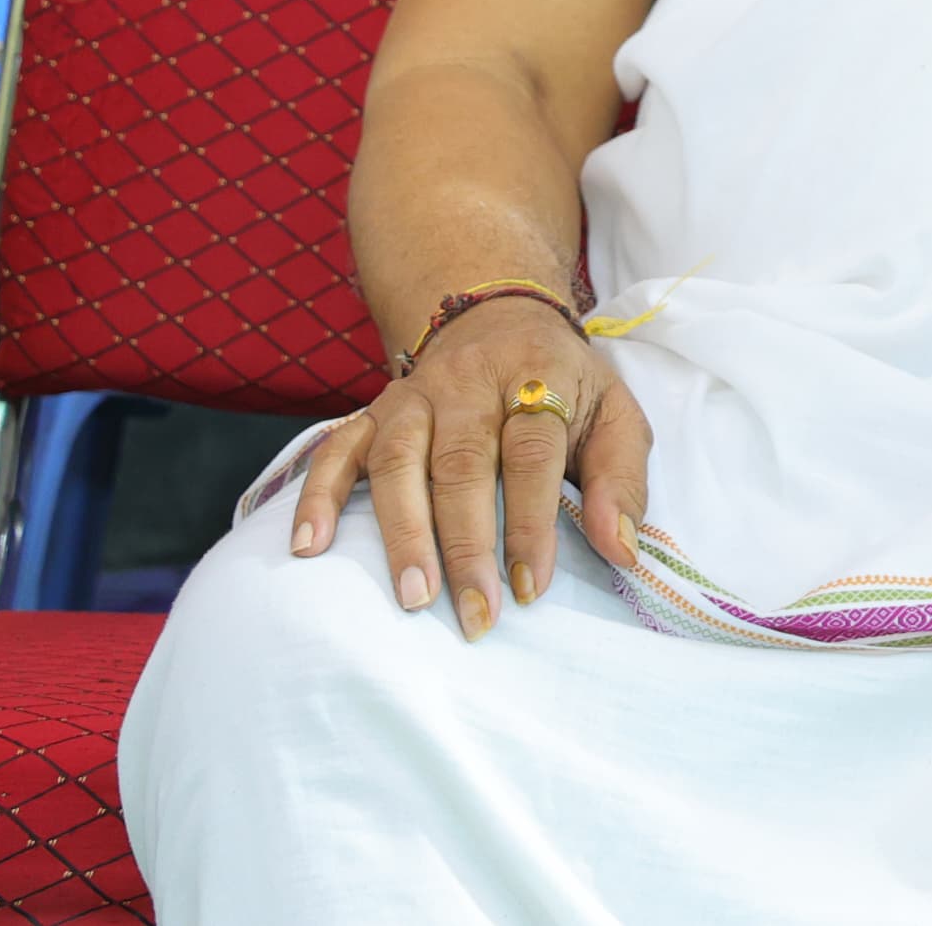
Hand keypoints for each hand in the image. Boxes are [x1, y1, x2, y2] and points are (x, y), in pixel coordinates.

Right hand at [288, 295, 646, 639]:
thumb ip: (621, 480)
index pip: (532, 455)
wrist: (501, 319)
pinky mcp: (371, 414)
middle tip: (476, 612)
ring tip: (412, 596)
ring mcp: (412, 398)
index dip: (531, 523)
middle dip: (467, 544)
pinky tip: (309, 546)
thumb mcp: (615, 414)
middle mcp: (468, 385)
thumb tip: (621, 552)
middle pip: (462, 465)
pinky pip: (336, 451)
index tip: (529, 587)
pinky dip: (318, 496)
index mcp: (537, 378)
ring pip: (398, 463)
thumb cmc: (565, 385)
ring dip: (402, 533)